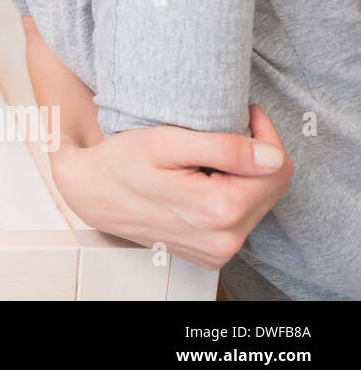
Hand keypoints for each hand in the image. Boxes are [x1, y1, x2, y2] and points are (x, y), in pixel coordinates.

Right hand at [53, 104, 292, 270]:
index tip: (245, 114)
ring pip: (259, 204)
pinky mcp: (211, 255)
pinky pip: (241, 221)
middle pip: (272, 189)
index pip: (277, 169)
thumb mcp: (168, 142)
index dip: (266, 136)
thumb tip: (273, 157)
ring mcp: (217, 252)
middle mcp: (223, 240)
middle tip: (224, 132)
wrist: (91, 192)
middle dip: (256, 157)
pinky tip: (203, 182)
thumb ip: (225, 149)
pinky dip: (231, 196)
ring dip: (244, 176)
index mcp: (218, 210)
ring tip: (208, 158)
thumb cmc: (122, 162)